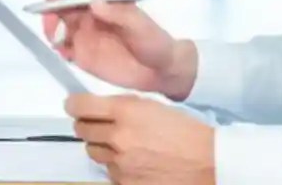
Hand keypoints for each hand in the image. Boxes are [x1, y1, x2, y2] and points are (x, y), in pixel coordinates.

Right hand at [40, 0, 197, 98]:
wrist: (161, 71)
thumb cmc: (155, 43)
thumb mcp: (140, 26)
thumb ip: (119, 15)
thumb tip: (95, 3)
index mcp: (108, 2)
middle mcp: (93, 15)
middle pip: (66, 7)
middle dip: (53, 10)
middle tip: (49, 20)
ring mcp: (87, 34)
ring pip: (61, 26)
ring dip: (52, 29)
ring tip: (55, 39)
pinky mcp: (83, 54)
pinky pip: (64, 48)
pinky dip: (59, 47)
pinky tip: (62, 52)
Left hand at [66, 94, 214, 184]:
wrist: (208, 163)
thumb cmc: (187, 132)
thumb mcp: (155, 106)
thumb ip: (124, 105)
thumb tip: (100, 106)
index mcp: (126, 111)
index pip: (80, 106)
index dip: (74, 105)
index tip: (74, 105)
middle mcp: (118, 137)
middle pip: (82, 130)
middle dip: (88, 126)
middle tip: (98, 125)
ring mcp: (120, 165)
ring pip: (94, 153)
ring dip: (103, 148)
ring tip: (125, 146)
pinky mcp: (125, 184)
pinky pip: (109, 173)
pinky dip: (117, 168)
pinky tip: (137, 163)